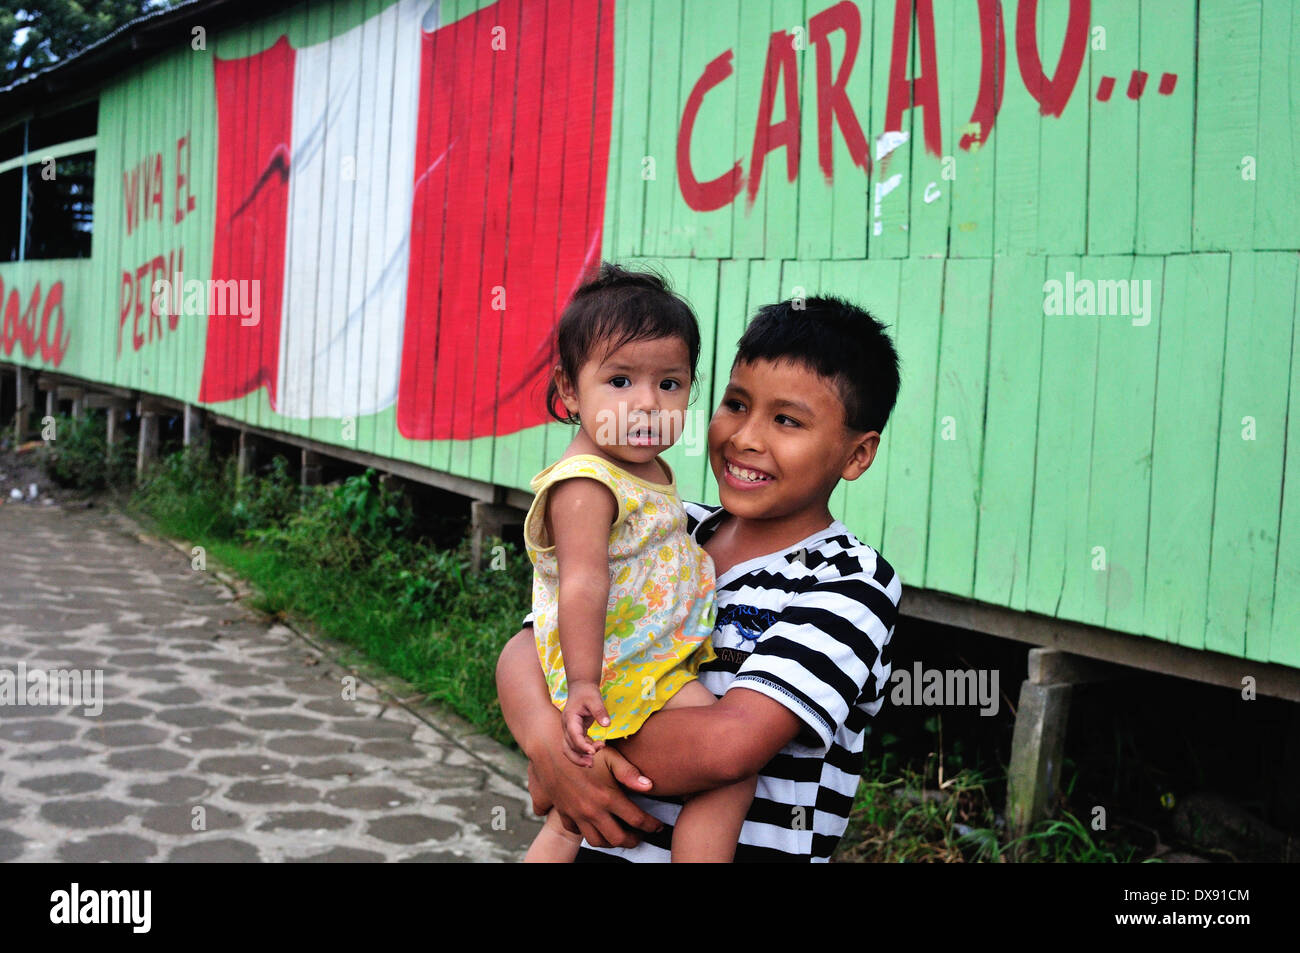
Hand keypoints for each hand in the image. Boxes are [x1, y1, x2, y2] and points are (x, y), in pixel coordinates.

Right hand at [530, 724, 661, 848]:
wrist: (549, 749)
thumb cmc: (584, 750)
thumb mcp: (610, 756)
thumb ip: (630, 773)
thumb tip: (650, 786)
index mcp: (608, 797)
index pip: (636, 820)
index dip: (651, 825)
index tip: (657, 826)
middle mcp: (593, 811)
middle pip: (618, 838)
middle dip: (633, 840)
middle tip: (640, 836)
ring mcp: (577, 815)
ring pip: (597, 841)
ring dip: (611, 842)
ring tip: (620, 835)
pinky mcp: (565, 813)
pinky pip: (577, 832)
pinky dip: (588, 833)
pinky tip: (595, 826)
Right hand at [561, 679, 609, 765]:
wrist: (581, 687)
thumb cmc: (588, 692)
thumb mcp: (595, 698)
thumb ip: (600, 711)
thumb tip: (607, 724)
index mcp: (570, 718)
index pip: (573, 736)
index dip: (582, 746)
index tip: (593, 751)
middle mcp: (566, 726)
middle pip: (568, 746)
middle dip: (578, 756)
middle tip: (591, 763)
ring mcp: (569, 730)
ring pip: (569, 748)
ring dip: (579, 757)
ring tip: (592, 762)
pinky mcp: (575, 732)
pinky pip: (576, 745)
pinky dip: (583, 751)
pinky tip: (594, 751)